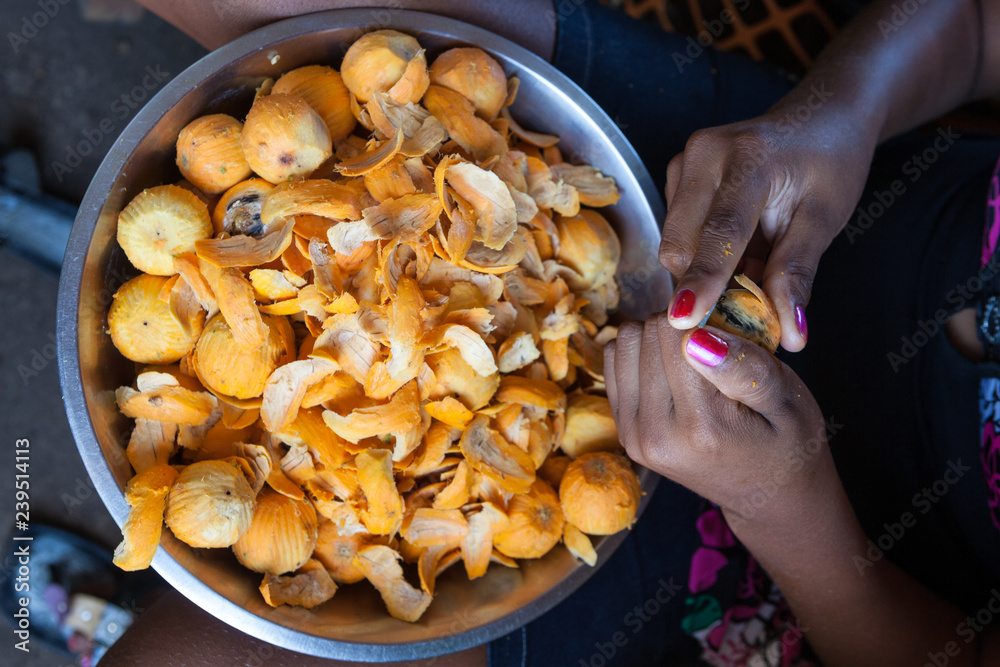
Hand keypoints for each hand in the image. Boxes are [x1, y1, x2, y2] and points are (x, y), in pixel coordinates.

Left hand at [605, 315, 831, 521]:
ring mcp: (633, 436)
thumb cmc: (788, 443)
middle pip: (647, 331)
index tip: (730, 333)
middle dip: (681, 325)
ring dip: (657, 338)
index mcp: (701, 427)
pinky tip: (673, 370)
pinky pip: (614, 362)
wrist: (767, 496)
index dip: (706, 316)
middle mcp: (656, 435)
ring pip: (625, 341)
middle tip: (715, 346)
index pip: (676, 330)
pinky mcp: (623, 432)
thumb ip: (747, 368)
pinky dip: (641, 354)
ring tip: (694, 358)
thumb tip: (697, 338)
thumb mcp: (788, 402)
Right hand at [660, 99, 877, 351]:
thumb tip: (791, 335)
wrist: (820, 115)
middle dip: (703, 284)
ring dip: (705, 269)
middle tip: (746, 302)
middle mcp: (704, 154)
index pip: (721, 230)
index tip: (684, 320)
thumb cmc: (830, 163)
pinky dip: (703, 252)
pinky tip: (736, 242)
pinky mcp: (676, 173)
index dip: (704, 279)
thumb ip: (798, 273)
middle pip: (681, 244)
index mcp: (749, 157)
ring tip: (750, 259)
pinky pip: (677, 233)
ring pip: (675, 244)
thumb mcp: (825, 218)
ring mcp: (684, 161)